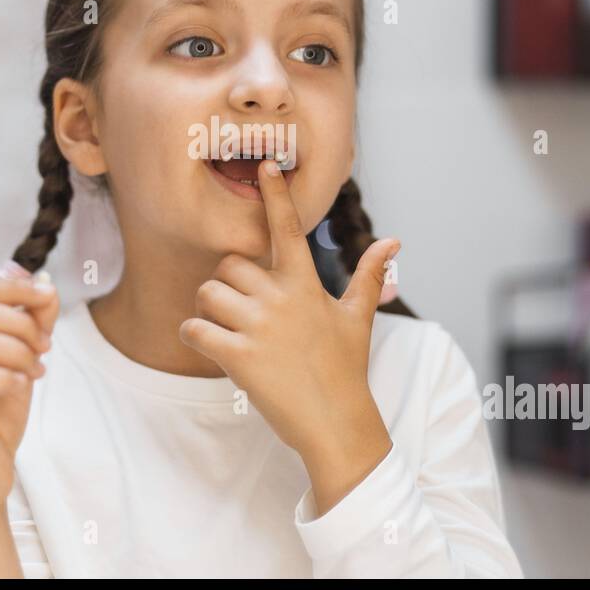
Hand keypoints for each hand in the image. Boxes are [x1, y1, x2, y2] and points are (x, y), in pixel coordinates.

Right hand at [0, 264, 59, 510]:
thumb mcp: (23, 363)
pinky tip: (21, 388)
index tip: (49, 298)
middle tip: (45, 347)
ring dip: (17, 350)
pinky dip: (7, 378)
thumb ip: (33, 324)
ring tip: (36, 370)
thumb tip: (44, 282)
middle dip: (21, 322)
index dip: (15, 288)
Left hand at [179, 159, 399, 486]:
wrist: (336, 423)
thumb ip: (369, 275)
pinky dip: (194, 334)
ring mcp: (258, 327)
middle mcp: (281, 300)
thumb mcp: (358, 318)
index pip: (287, 229)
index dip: (276, 195)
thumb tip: (394, 241)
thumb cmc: (346, 368)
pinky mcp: (238, 356)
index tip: (265, 166)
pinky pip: (195, 328)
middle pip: (229, 264)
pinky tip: (211, 345)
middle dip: (228, 284)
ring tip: (229, 330)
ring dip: (209, 310)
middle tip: (243, 309)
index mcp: (307, 285)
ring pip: (207, 294)